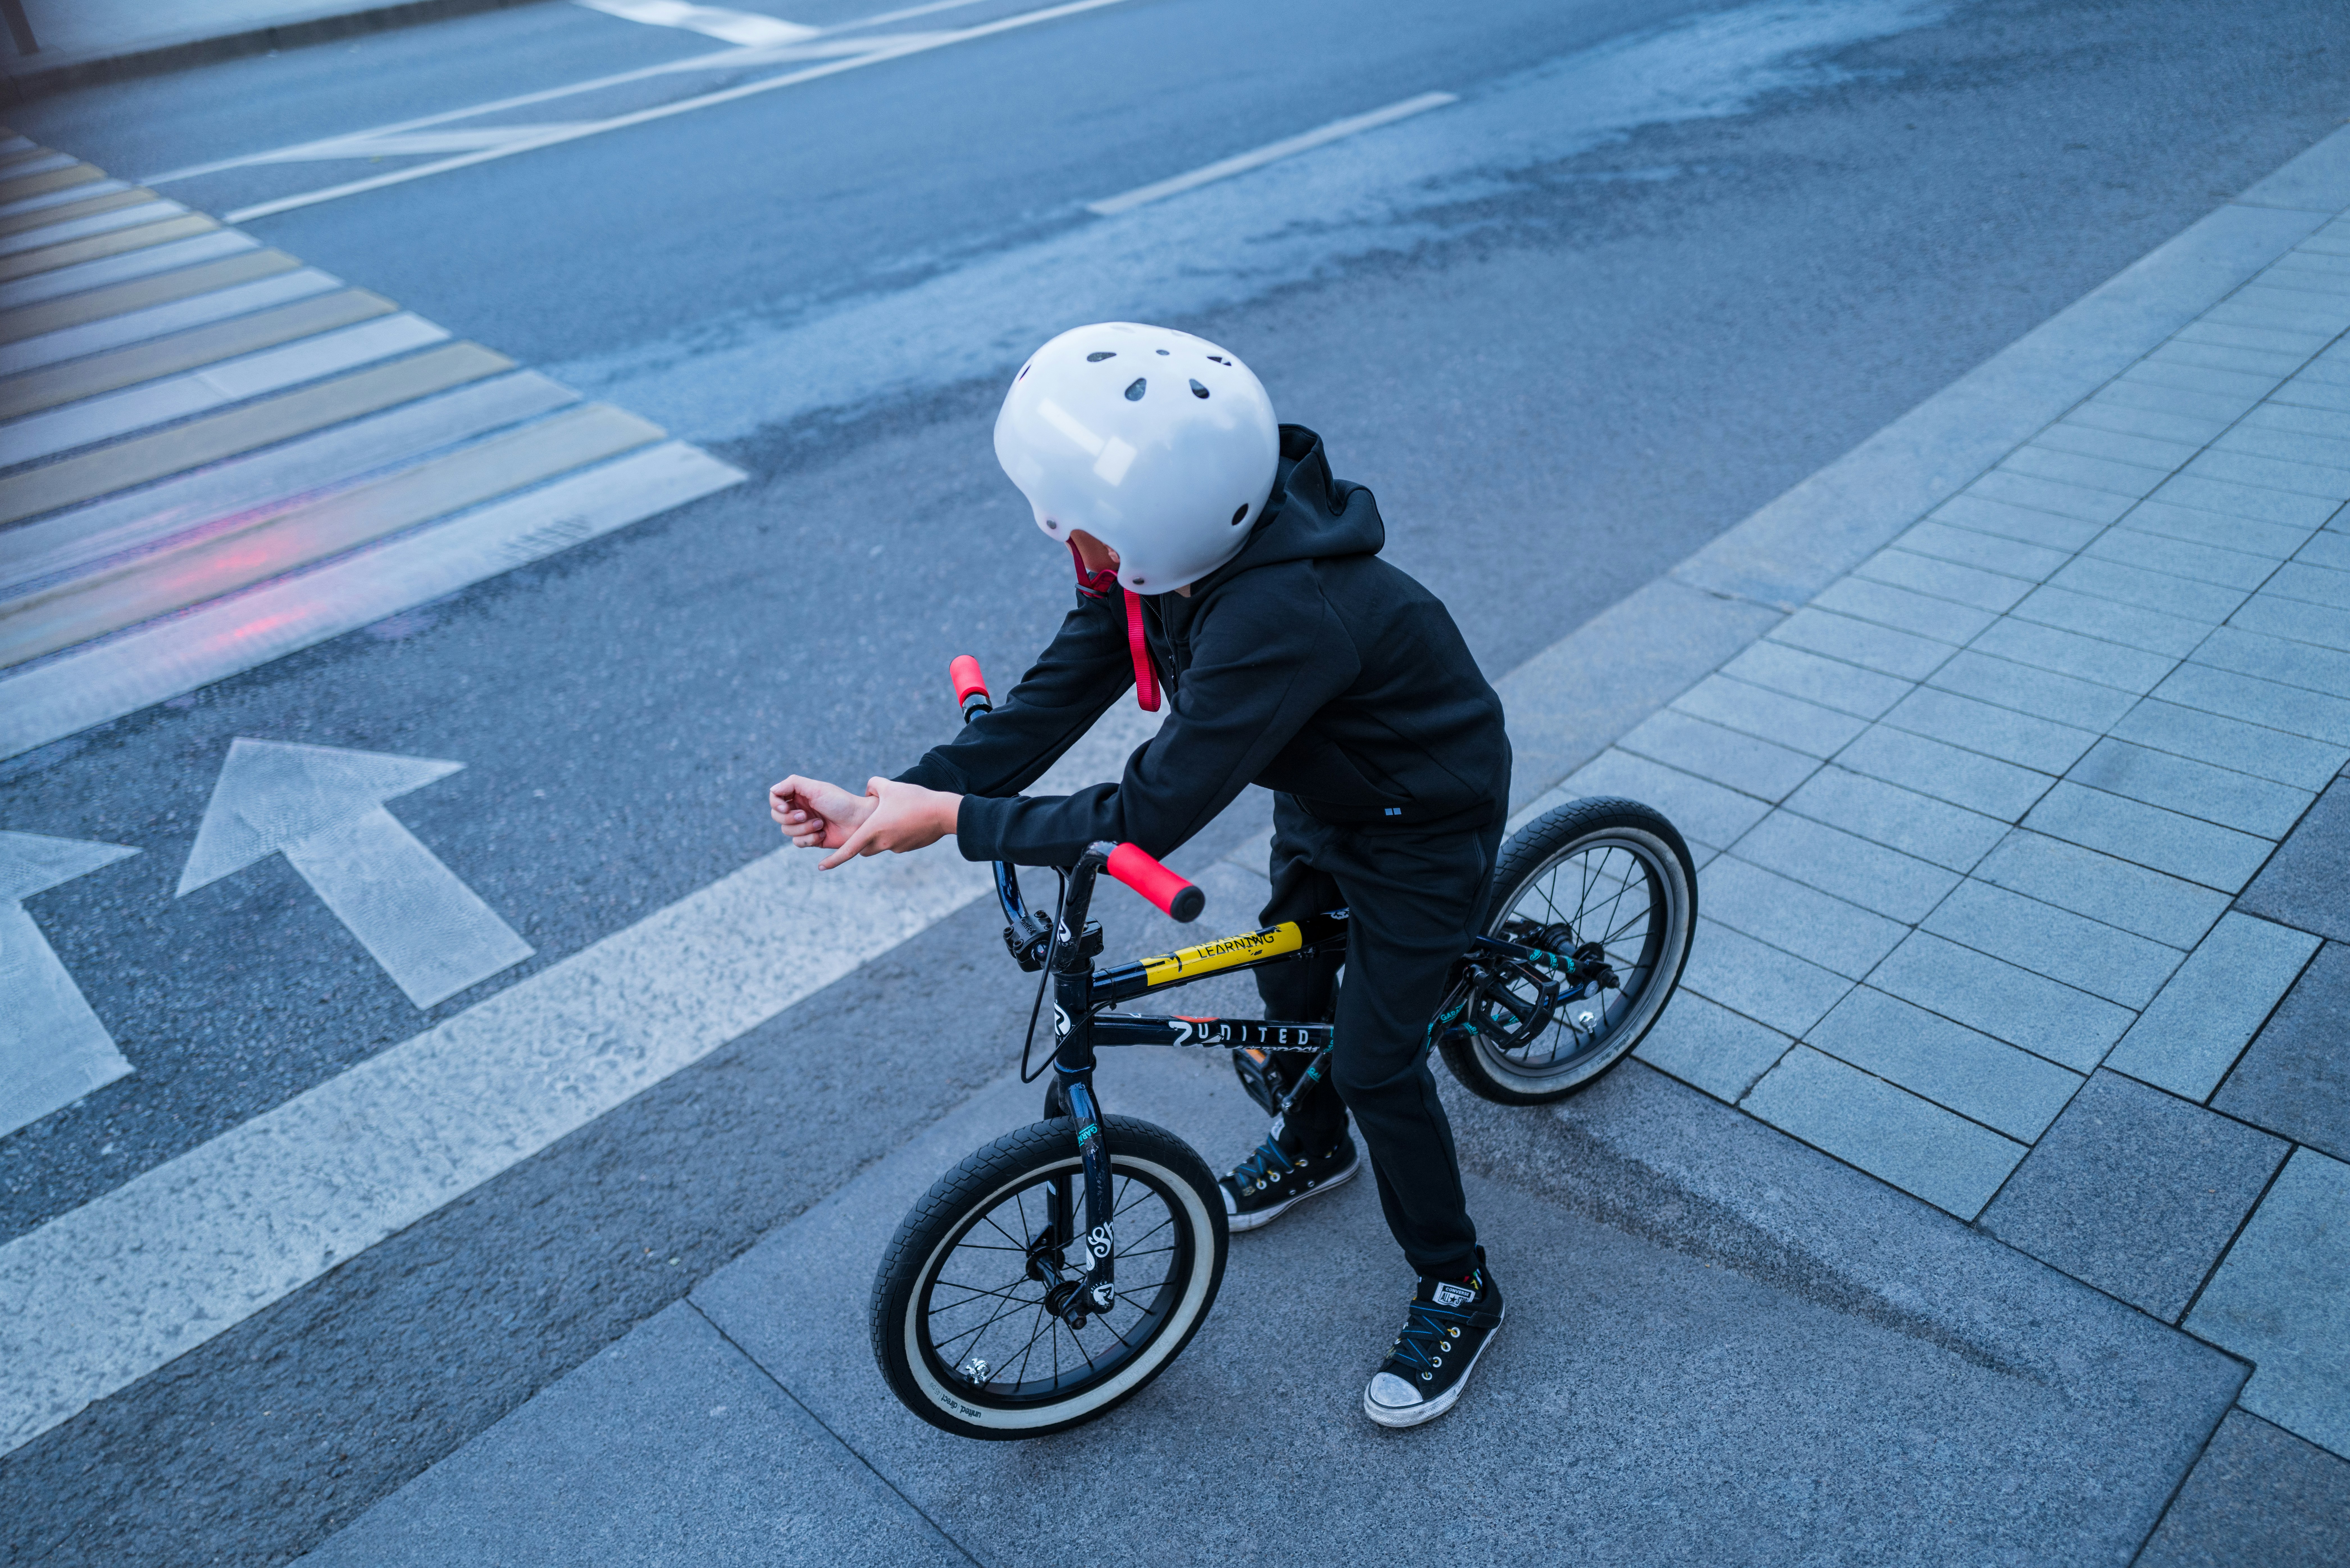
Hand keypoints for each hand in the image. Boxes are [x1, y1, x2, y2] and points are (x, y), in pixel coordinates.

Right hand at [770, 775, 874, 850]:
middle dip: (790, 818)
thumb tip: (772, 789)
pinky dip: (809, 839)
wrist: (860, 821)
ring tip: (821, 824)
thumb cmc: (840, 802)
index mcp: (800, 794)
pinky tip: (823, 834)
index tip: (785, 807)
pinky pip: (797, 843)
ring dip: (803, 829)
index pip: (775, 798)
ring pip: (786, 830)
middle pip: (777, 816)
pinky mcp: (810, 839)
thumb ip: (793, 784)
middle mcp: (800, 809)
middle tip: (806, 816)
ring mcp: (804, 825)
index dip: (776, 803)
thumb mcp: (817, 788)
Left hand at [821, 778, 961, 869]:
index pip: (847, 849)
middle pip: (863, 848)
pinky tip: (908, 819)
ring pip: (881, 844)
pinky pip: (896, 842)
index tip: (820, 867)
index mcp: (873, 829)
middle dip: (860, 841)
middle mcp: (882, 842)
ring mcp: (897, 847)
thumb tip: (867, 791)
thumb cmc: (915, 798)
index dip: (833, 860)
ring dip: (881, 835)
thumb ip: (872, 786)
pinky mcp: (909, 847)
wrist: (943, 813)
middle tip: (866, 826)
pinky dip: (896, 834)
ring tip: (895, 815)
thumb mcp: (890, 786)